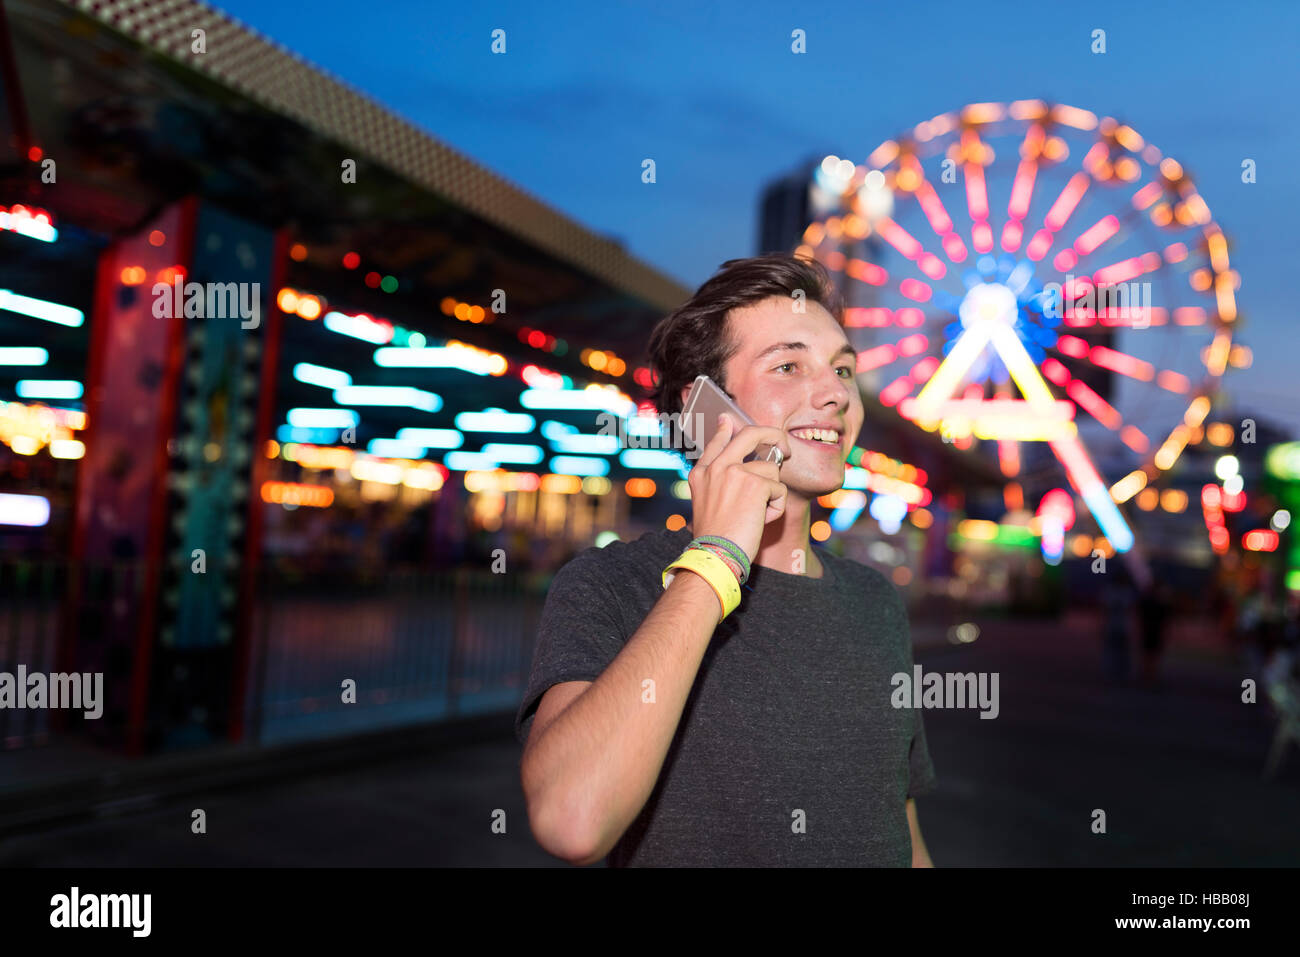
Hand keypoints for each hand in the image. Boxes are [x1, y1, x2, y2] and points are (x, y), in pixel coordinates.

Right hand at [686, 413, 790, 562]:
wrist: (715, 555)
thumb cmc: (715, 537)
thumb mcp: (707, 504)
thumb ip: (719, 482)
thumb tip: (740, 469)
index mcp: (701, 473)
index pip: (716, 442)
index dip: (725, 430)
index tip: (728, 420)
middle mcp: (717, 467)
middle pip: (751, 434)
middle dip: (773, 435)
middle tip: (784, 447)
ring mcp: (735, 472)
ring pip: (771, 470)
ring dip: (772, 494)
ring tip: (757, 515)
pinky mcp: (755, 484)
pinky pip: (779, 490)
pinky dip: (776, 508)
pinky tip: (761, 521)